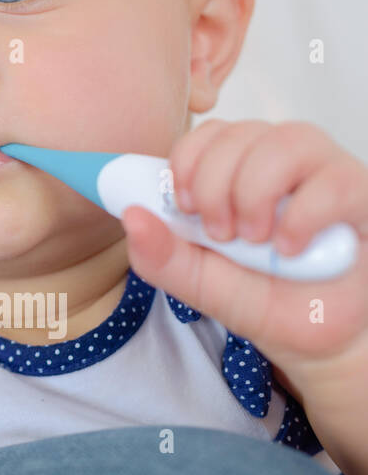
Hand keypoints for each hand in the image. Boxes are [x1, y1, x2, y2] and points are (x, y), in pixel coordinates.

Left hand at [121, 119, 367, 376]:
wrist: (321, 340)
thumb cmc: (264, 299)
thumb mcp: (199, 283)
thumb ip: (161, 254)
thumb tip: (130, 215)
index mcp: (238, 170)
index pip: (206, 134)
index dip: (186, 161)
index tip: (181, 205)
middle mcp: (281, 160)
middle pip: (238, 133)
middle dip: (214, 185)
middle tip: (218, 234)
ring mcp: (324, 172)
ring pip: (284, 142)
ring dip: (254, 193)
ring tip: (253, 239)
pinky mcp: (361, 194)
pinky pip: (332, 181)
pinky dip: (301, 216)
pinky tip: (290, 248)